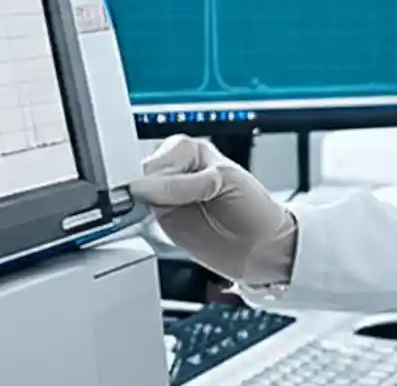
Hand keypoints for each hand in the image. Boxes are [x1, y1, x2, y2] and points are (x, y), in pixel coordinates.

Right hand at [127, 136, 296, 285]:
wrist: (262, 246)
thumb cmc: (254, 207)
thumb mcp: (223, 182)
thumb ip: (184, 184)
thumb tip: (145, 187)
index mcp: (190, 151)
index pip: (159, 159)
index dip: (154, 176)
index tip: (154, 191)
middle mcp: (174, 171)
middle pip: (141, 176)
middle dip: (142, 191)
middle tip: (151, 206)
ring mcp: (166, 197)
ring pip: (134, 197)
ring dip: (136, 207)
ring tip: (152, 216)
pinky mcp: (162, 220)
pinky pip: (137, 217)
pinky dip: (136, 223)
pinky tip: (145, 226)